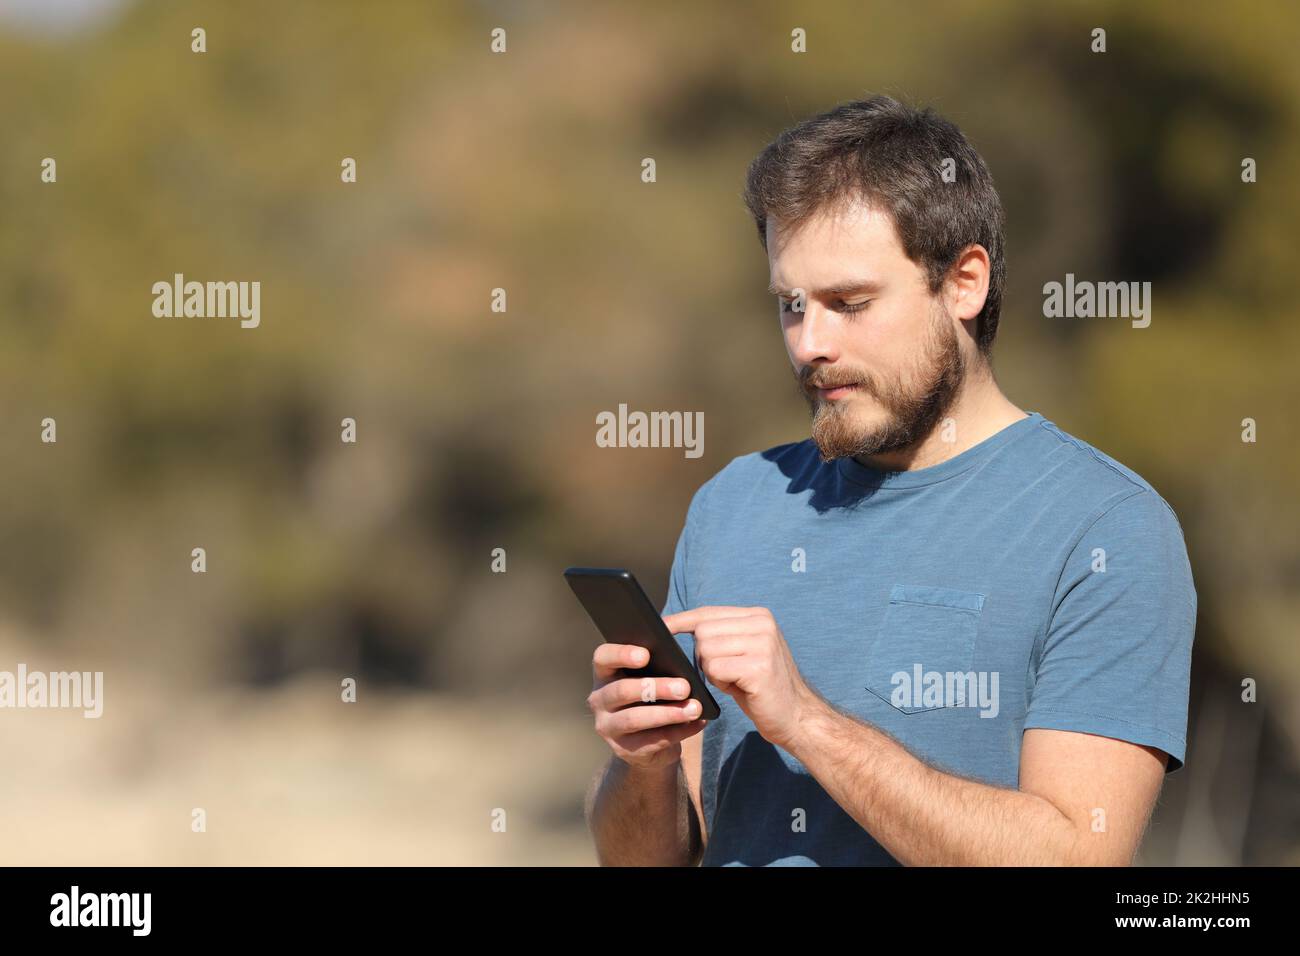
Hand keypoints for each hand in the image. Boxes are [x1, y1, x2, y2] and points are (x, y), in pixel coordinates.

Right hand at [587, 643, 707, 769]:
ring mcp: (608, 727)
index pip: (603, 658)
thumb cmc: (653, 698)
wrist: (649, 741)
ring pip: (634, 719)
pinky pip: (652, 740)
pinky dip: (679, 731)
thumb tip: (683, 667)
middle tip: (684, 687)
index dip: (621, 654)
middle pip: (622, 690)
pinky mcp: (623, 749)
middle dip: (656, 687)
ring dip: (668, 713)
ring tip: (695, 708)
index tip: (646, 655)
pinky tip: (698, 723)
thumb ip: (658, 668)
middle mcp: (599, 700)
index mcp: (605, 673)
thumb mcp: (651, 679)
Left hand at [662, 606, 819, 750]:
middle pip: (703, 632)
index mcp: (758, 616)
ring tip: (737, 680)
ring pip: (706, 650)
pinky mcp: (759, 667)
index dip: (682, 620)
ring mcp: (763, 643)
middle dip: (704, 657)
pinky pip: (715, 669)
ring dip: (713, 671)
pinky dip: (720, 682)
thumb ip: (721, 635)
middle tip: (728, 673)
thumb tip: (677, 626)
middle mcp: (763, 623)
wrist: (797, 717)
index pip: (708, 612)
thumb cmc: (761, 687)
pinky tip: (741, 689)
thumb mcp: (744, 652)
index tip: (662, 625)